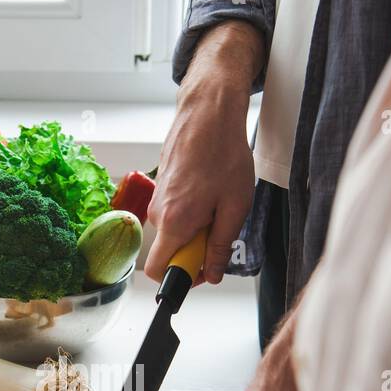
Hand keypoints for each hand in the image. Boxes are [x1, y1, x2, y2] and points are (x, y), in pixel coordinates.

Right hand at [144, 21, 263, 284]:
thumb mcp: (235, 207)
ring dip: (194, 228)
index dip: (180, 277)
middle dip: (194, 250)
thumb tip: (213, 272)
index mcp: (174, 222)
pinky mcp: (160, 187)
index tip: (202, 269)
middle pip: (169, 251)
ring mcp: (156, 199)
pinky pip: (173, 212)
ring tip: (217, 203)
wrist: (208, 112)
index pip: (157, 271)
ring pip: (173, 231)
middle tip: (219, 230)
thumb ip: (221, 245)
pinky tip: (208, 190)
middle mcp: (157, 213)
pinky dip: (190, 210)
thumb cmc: (223, 152)